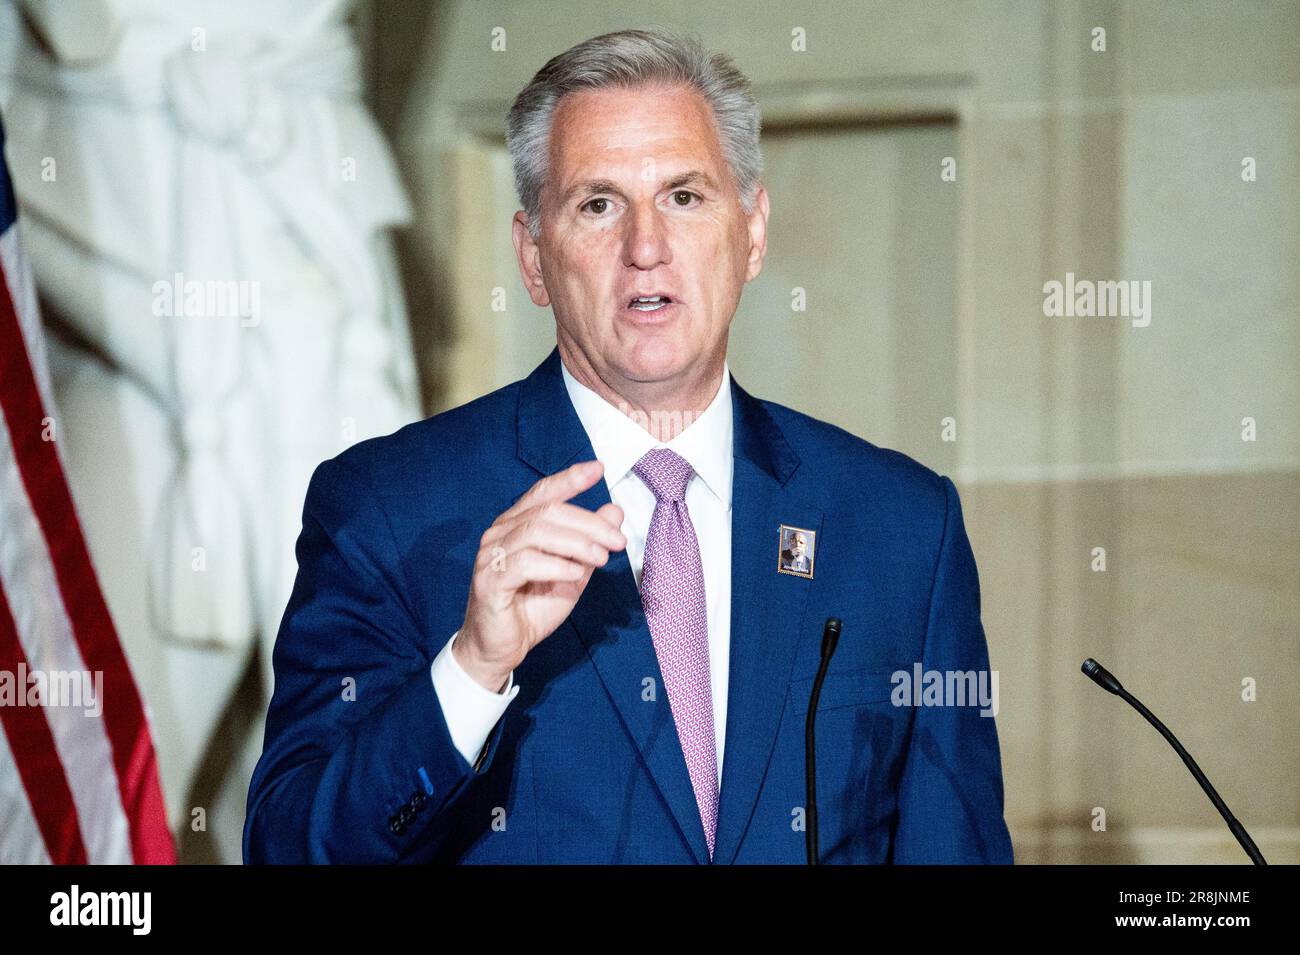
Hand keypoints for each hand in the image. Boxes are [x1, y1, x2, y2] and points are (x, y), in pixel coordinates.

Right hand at [454, 460, 625, 690]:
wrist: (499, 649)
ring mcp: (491, 556)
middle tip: (616, 540)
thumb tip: (614, 511)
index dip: (570, 479)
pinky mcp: (489, 580)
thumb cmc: (531, 608)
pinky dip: (556, 565)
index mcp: (517, 525)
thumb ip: (590, 543)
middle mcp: (500, 533)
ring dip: (577, 543)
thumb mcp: (572, 572)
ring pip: (538, 532)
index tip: (598, 469)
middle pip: (548, 512)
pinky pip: (525, 563)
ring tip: (601, 558)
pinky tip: (575, 574)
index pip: (543, 493)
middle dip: (589, 523)